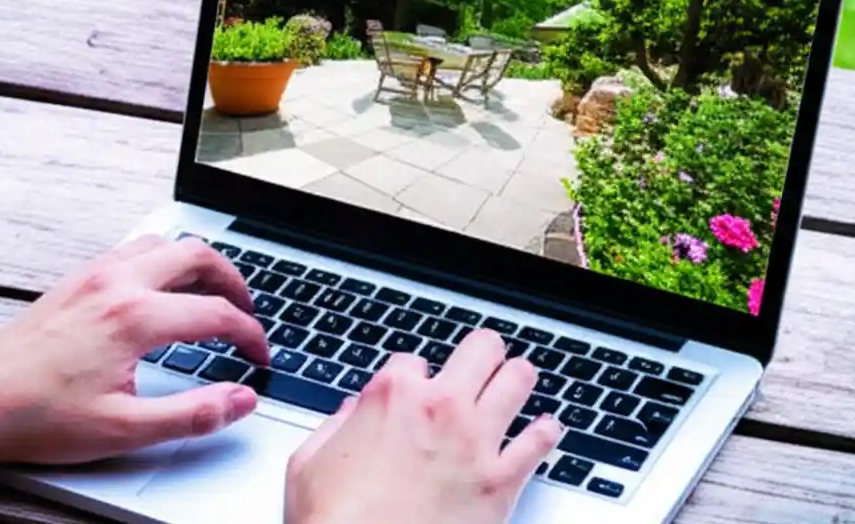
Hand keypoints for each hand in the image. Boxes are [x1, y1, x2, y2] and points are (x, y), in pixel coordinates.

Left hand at [0, 234, 269, 464]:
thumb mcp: (126, 428)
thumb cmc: (38, 416)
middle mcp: (117, 284)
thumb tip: (241, 399)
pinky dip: (164, 264)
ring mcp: (94, 275)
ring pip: (165, 244)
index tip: (257, 357)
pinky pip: (135, 251)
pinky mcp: (77, 278)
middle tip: (247, 312)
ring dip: (198, 265)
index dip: (250, 336)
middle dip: (235, 283)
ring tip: (212, 297)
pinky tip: (164, 293)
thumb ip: (194, 413)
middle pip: (199, 256)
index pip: (217, 314)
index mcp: (134, 318)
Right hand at [284, 330, 560, 523]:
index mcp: (391, 396)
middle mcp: (439, 408)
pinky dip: (546, 433)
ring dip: (517, 379)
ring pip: (519, 379)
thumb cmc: (334, 523)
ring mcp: (475, 442)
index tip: (414, 388)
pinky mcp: (501, 482)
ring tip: (516, 381)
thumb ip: (334, 428)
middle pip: (481, 348)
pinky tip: (546, 429)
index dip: (412, 374)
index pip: (412, 358)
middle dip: (481, 355)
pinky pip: (539, 442)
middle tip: (481, 364)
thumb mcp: (307, 465)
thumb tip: (351, 414)